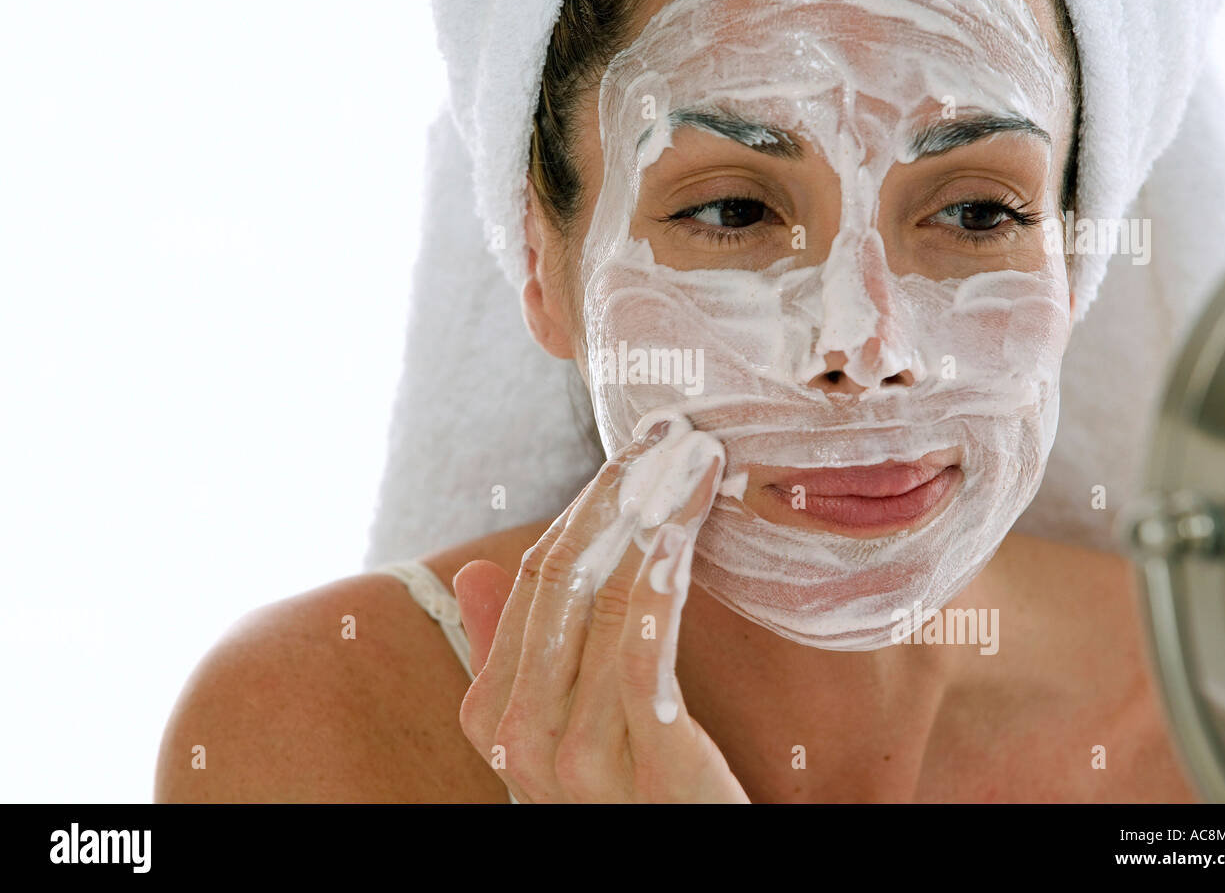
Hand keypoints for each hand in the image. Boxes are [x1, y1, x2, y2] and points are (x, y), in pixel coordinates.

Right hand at [452, 416, 750, 802]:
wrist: (690, 861)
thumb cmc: (639, 793)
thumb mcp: (572, 722)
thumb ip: (520, 649)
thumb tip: (473, 574)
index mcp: (494, 717)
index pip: (532, 577)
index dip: (584, 505)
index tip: (635, 451)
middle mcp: (521, 739)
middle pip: (560, 578)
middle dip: (615, 494)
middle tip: (668, 433)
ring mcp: (577, 760)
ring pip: (603, 600)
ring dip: (651, 518)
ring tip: (694, 460)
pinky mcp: (648, 771)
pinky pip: (642, 651)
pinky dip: (660, 577)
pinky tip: (688, 526)